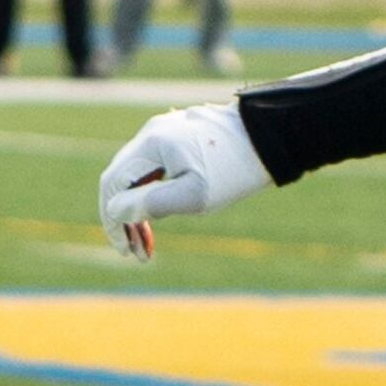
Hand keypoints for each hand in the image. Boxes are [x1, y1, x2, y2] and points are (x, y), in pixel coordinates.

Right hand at [97, 101, 269, 259]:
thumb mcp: (194, 195)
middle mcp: (152, 133)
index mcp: (151, 143)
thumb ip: (152, 203)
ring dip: (140, 208)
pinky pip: (156, 169)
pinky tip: (162, 216)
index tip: (125, 249)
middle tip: (137, 252)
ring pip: (139, 176)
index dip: (113, 219)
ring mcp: (165, 133)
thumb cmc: (235, 170)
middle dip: (126, 218)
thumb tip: (115, 211)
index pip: (113, 183)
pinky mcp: (180, 138)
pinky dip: (155, 193)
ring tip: (149, 244)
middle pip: (122, 180)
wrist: (273, 139)